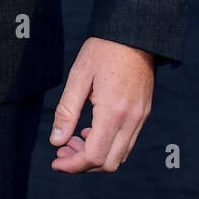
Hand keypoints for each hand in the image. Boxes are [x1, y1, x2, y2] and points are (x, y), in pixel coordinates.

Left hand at [49, 36, 154, 172]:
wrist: (135, 33)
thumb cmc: (103, 50)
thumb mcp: (78, 75)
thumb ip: (66, 111)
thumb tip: (56, 141)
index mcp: (113, 111)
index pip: (94, 156)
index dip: (72, 165)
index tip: (55, 161)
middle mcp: (131, 119)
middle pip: (109, 163)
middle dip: (83, 164)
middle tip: (62, 151)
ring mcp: (141, 117)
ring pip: (120, 156)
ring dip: (96, 156)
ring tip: (73, 140)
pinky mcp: (143, 112)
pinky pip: (127, 142)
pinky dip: (108, 145)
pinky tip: (91, 131)